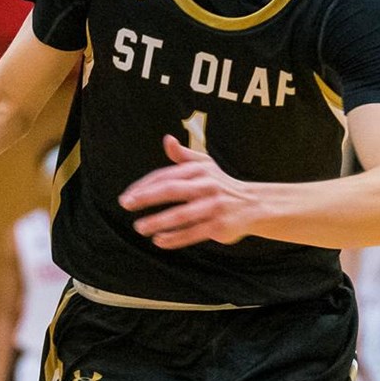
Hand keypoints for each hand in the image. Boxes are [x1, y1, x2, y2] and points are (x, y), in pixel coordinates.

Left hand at [120, 135, 259, 248]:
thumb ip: (183, 155)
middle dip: (147, 197)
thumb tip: (167, 139)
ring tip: (139, 227)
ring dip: (158, 221)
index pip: (167, 176)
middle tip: (126, 204)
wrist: (253, 204)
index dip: (145, 185)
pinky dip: (174, 238)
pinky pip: (192, 233)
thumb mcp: (205, 165)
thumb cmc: (221, 183)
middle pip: (172, 190)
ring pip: (181, 214)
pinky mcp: (219, 225)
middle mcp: (207, 186)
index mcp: (200, 170)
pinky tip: (158, 241)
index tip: (127, 196)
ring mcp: (214, 206)